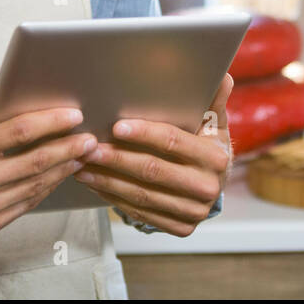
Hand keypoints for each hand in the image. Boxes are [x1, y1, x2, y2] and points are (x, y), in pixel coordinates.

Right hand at [0, 79, 97, 237]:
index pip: (19, 132)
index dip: (51, 122)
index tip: (73, 114)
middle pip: (35, 162)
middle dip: (69, 148)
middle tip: (92, 137)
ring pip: (34, 185)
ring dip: (64, 170)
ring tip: (83, 155)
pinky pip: (25, 204)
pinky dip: (46, 188)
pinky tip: (60, 175)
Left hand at [74, 74, 233, 236]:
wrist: (215, 185)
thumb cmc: (207, 145)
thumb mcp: (214, 122)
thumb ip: (212, 100)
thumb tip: (221, 75)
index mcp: (216, 156)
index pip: (173, 142)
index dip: (144, 134)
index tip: (116, 127)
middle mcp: (207, 187)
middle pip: (152, 170)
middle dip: (116, 158)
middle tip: (89, 147)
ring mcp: (194, 211)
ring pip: (142, 195)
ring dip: (108, 180)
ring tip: (83, 165)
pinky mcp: (182, 228)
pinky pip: (141, 212)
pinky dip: (114, 197)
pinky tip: (97, 184)